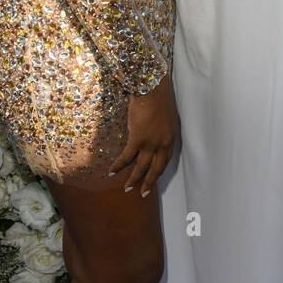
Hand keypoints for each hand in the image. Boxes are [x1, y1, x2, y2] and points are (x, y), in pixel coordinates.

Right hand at [109, 72, 178, 196]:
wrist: (152, 88)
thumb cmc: (158, 96)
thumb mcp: (164, 115)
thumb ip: (159, 127)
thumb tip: (150, 131)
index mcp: (170, 137)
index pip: (166, 160)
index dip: (158, 170)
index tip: (153, 178)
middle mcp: (163, 143)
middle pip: (156, 168)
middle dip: (149, 182)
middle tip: (143, 193)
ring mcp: (151, 143)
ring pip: (141, 167)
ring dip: (134, 179)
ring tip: (127, 189)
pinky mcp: (138, 139)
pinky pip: (127, 157)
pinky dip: (119, 165)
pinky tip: (112, 171)